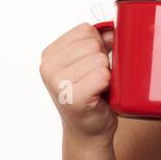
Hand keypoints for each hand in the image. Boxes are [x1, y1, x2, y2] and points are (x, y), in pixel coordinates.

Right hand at [40, 22, 118, 140]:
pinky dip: (109, 84)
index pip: (86, 30)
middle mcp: (47, 66)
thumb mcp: (90, 62)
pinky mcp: (71, 96)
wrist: (90, 131)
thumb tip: (113, 28)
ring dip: (107, 73)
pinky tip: (100, 96)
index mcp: (50, 54)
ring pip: (100, 58)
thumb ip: (98, 41)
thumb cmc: (94, 94)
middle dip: (104, 59)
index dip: (99, 45)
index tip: (92, 66)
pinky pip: (103, 75)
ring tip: (98, 88)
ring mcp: (57, 82)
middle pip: (93, 43)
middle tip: (97, 80)